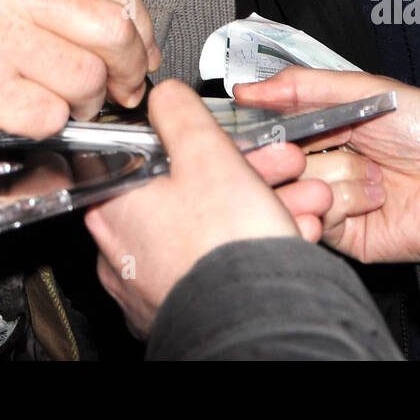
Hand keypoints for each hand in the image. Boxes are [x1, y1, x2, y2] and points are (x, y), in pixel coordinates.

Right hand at [0, 0, 159, 138]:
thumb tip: (123, 19)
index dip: (138, 21)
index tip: (142, 45)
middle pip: (109, 28)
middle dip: (129, 64)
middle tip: (124, 82)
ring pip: (85, 76)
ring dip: (88, 99)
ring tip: (69, 99)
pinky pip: (49, 115)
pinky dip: (51, 120)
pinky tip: (32, 110)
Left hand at [84, 80, 331, 337]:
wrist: (257, 323)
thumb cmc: (223, 244)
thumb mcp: (205, 151)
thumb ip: (180, 113)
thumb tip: (165, 96)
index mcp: (113, 206)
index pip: (148, 153)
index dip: (198, 138)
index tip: (230, 136)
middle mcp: (124, 252)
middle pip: (189, 192)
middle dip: (248, 172)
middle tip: (283, 163)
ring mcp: (154, 287)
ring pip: (212, 230)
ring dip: (265, 205)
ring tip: (306, 197)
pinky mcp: (188, 311)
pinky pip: (222, 267)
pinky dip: (259, 245)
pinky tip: (297, 231)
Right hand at [236, 68, 419, 262]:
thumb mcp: (365, 90)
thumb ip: (303, 87)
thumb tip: (245, 89)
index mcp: (323, 127)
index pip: (270, 131)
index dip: (259, 130)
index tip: (251, 126)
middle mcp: (323, 164)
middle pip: (275, 165)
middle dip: (294, 155)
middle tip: (316, 147)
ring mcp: (333, 201)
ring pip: (295, 192)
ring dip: (331, 179)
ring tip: (370, 175)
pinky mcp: (347, 237)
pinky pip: (317, 223)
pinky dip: (339, 207)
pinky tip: (369, 199)